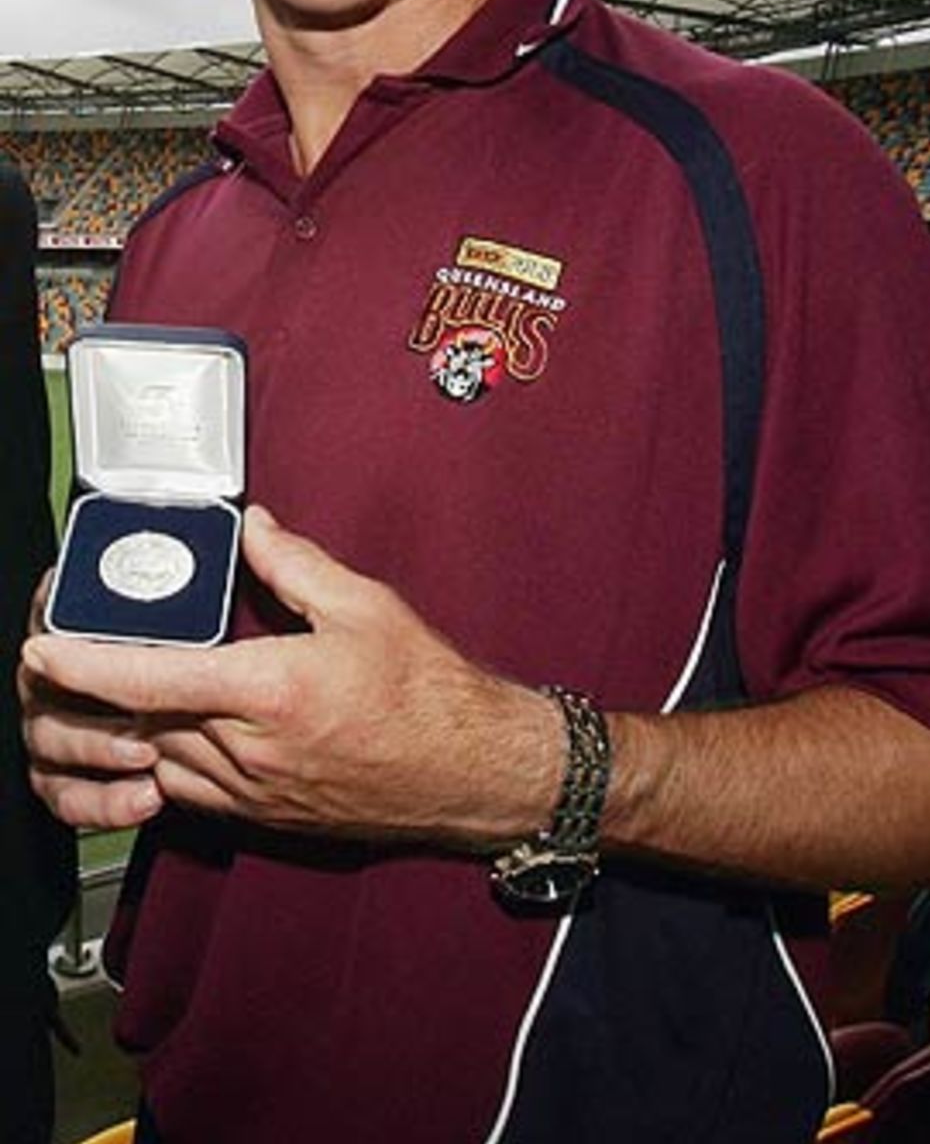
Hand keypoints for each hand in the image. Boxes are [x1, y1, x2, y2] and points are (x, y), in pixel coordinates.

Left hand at [22, 506, 559, 846]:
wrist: (468, 772)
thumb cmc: (428, 693)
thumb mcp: (366, 607)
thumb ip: (297, 565)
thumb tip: (254, 530)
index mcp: (271, 689)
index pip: (152, 679)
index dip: (87, 664)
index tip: (44, 647)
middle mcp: (250, 749)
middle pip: (138, 726)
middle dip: (88, 698)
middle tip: (57, 662)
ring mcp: (252, 791)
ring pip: (154, 763)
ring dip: (120, 733)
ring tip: (97, 698)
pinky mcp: (260, 816)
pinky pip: (184, 793)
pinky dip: (159, 763)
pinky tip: (162, 736)